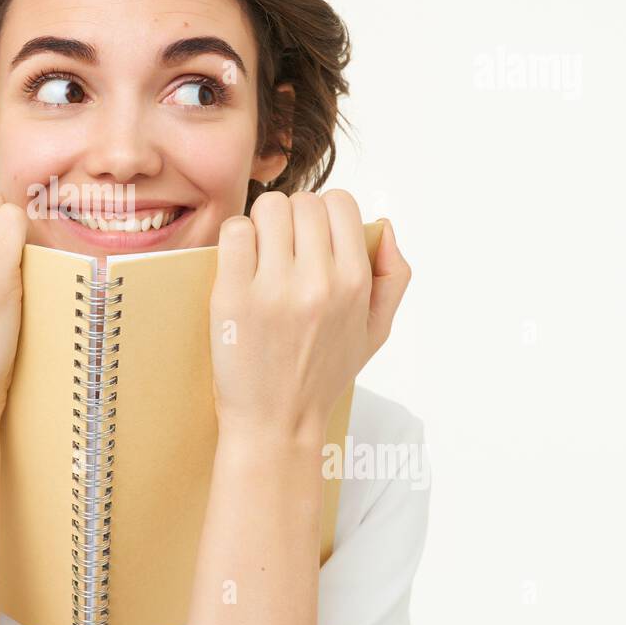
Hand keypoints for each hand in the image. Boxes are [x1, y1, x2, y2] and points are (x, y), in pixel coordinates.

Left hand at [207, 190, 410, 446]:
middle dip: (291, 217)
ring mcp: (274, 288)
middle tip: (282, 247)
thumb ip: (392, 276)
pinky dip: (235, 239)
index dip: (324, 213)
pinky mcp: (233, 296)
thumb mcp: (375, 331)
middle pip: (302, 201)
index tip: (311, 237)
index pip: (341, 204)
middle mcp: (318, 282)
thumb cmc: (322, 376)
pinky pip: (234, 233)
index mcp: (354, 283)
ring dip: (261, 225)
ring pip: (267, 209)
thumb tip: (385, 226)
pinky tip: (239, 263)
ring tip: (260, 255)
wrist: (277, 423)